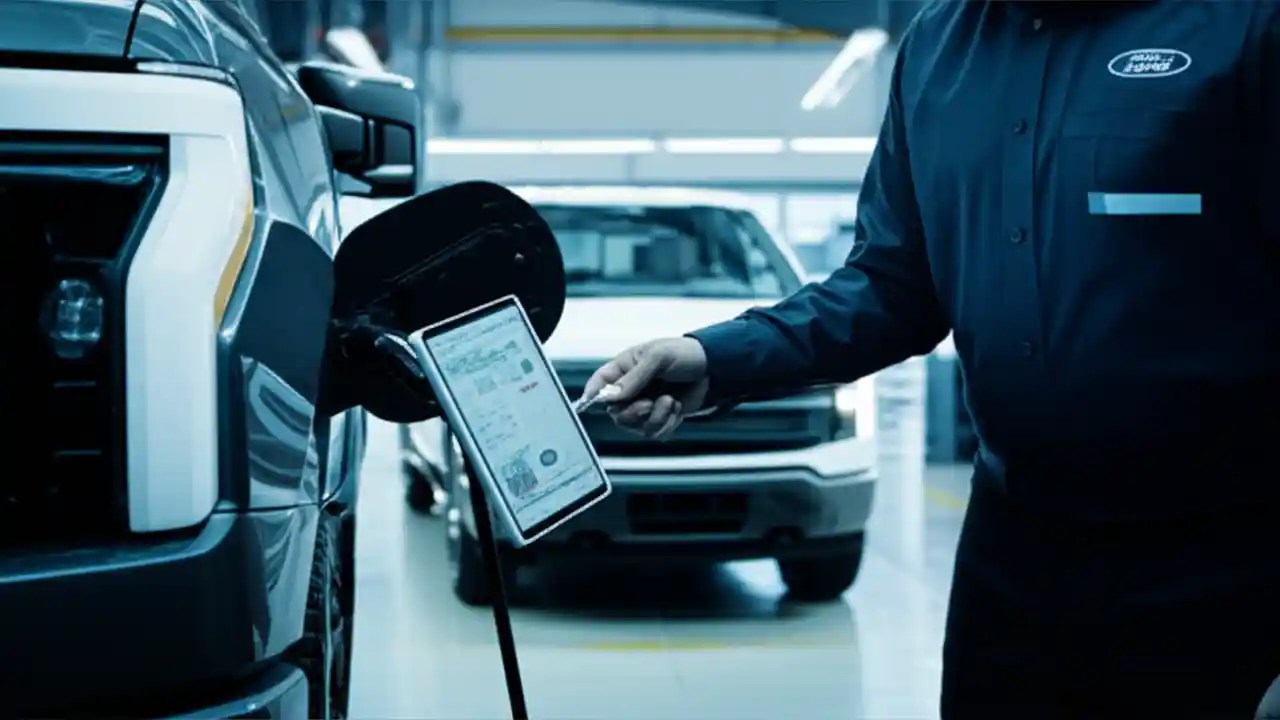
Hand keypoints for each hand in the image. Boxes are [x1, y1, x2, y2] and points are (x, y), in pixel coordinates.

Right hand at [581, 337, 709, 440]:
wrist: (712, 367)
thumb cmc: (683, 354)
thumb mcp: (658, 357)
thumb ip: (634, 378)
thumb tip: (611, 396)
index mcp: (623, 370)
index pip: (598, 385)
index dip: (593, 396)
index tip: (600, 403)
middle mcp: (630, 390)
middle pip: (616, 414)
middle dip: (634, 413)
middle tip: (650, 403)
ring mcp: (644, 406)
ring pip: (636, 427)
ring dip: (656, 418)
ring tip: (670, 402)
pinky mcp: (660, 418)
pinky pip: (655, 432)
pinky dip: (667, 424)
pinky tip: (676, 408)